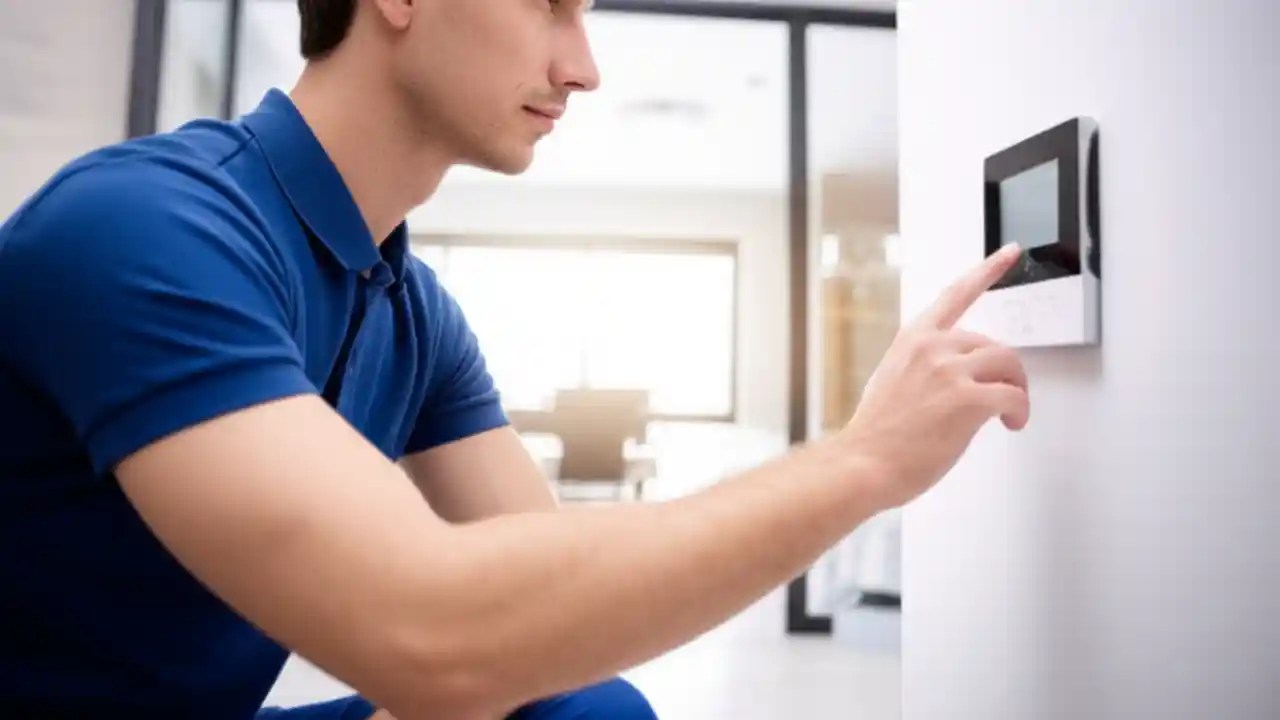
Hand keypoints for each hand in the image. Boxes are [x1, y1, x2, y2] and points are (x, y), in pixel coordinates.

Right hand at [842, 243, 1029, 508]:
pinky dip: (1019, 411)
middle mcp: (932, 347)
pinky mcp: (967, 399)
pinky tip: (1011, 423)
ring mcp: (949, 371)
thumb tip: (950, 378)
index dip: (988, 270)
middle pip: (994, 344)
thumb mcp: (891, 382)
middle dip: (1004, 373)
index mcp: (912, 340)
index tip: (1010, 252)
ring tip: (1008, 413)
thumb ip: (922, 367)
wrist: (862, 464)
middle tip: (1003, 399)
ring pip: (1009, 365)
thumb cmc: (875, 435)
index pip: (956, 295)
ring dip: (1016, 389)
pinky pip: (1014, 396)